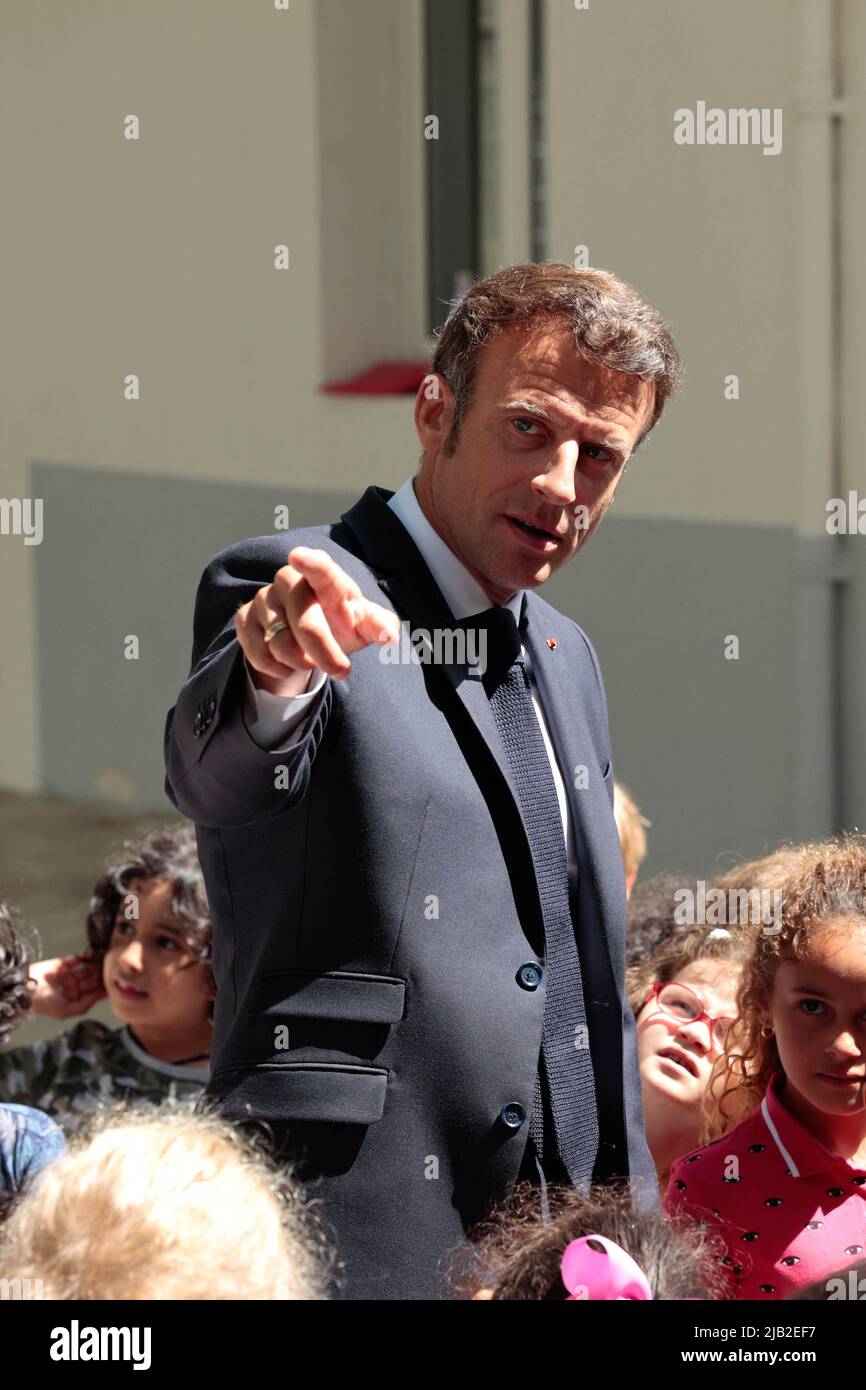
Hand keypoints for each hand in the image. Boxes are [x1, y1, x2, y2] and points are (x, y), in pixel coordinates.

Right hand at [27, 952, 107, 1018]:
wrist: (25, 991)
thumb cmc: (44, 1005)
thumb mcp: (66, 1010)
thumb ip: (85, 1003)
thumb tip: (103, 997)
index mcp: (76, 999)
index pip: (94, 993)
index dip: (104, 987)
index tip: (115, 982)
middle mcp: (74, 987)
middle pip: (92, 979)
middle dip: (102, 974)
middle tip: (113, 968)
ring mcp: (69, 975)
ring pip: (87, 968)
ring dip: (96, 964)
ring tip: (106, 959)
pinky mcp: (63, 964)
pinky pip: (77, 959)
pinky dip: (85, 956)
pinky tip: (92, 954)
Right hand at [235, 546, 401, 694]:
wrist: (311, 637)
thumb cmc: (343, 623)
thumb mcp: (365, 624)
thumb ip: (380, 625)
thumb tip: (389, 634)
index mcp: (324, 577)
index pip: (319, 567)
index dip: (310, 563)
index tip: (298, 557)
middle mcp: (290, 580)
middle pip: (304, 622)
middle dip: (324, 653)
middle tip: (341, 671)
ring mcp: (264, 598)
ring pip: (279, 642)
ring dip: (300, 662)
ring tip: (311, 660)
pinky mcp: (245, 618)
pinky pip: (256, 650)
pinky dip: (275, 667)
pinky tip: (287, 664)